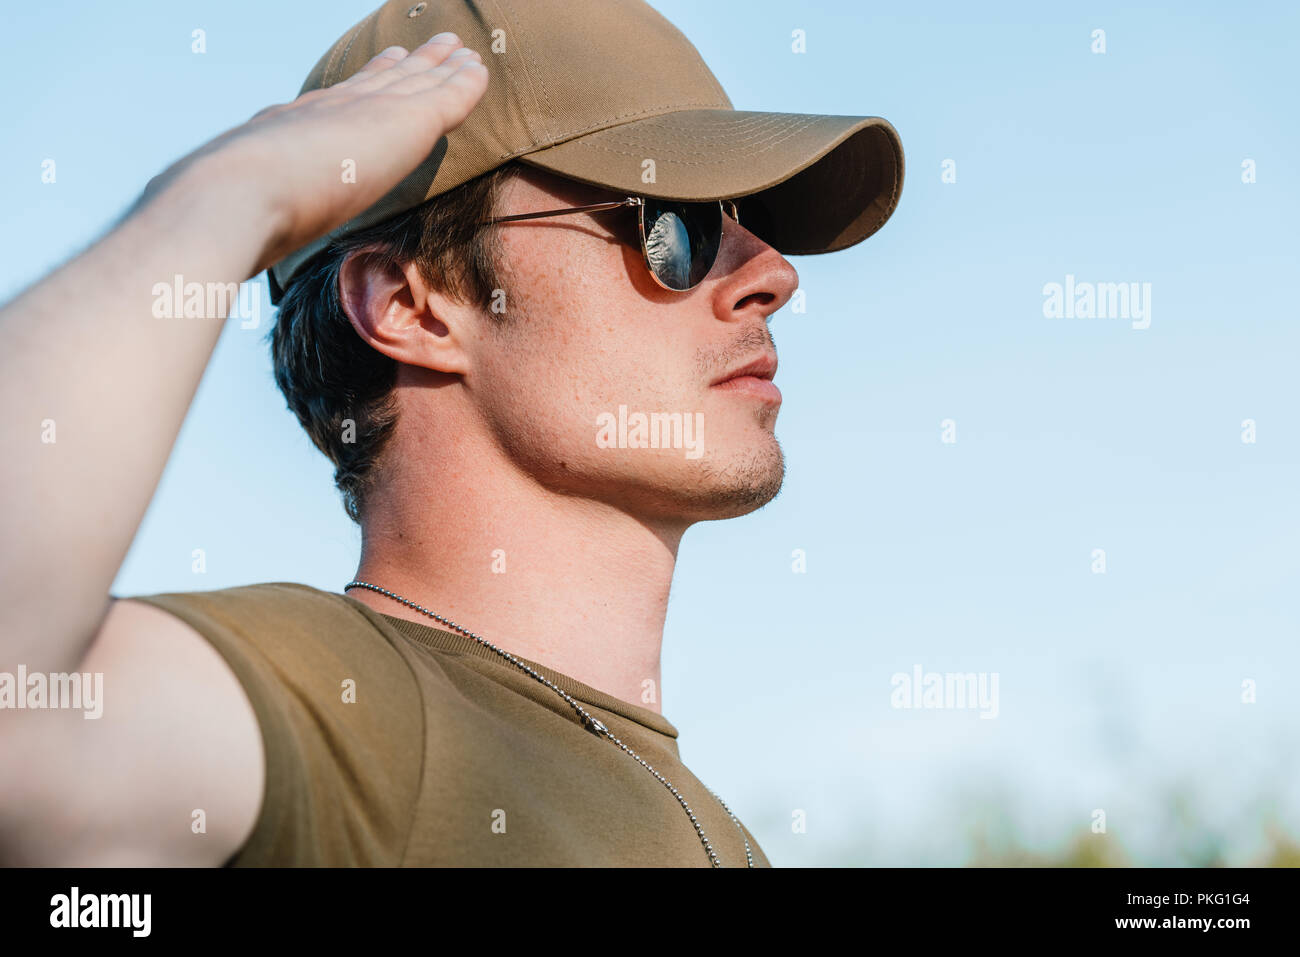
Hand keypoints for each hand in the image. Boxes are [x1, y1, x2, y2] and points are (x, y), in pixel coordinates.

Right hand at [147, 33, 489, 272]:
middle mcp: (329, 112)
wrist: (234, 197)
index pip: (338, 104)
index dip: (365, 85)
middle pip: (379, 82)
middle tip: (432, 47)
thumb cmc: (225, 221)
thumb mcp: (242, 217)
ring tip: (460, 49)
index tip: (383, 67)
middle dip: (407, 66)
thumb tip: (225, 247)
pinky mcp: (399, 123)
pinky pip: (445, 97)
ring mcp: (363, 114)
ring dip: (441, 65)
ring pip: (415, 81)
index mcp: (294, 133)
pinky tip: (481, 72)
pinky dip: (464, 84)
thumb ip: (248, 221)